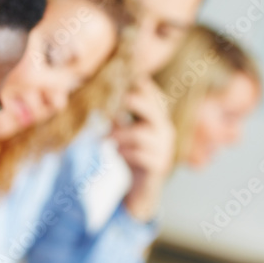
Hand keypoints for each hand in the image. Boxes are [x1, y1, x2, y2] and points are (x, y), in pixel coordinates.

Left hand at [112, 77, 175, 220]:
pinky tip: (116, 153)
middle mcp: (165, 129)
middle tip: (111, 103)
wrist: (142, 187)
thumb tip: (98, 96)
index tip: (124, 75)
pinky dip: (123, 152)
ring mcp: (164, 147)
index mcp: (157, 118)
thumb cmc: (130, 153)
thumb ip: (116, 116)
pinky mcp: (159, 165)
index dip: (142, 85)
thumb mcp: (122, 131)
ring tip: (103, 139)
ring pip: (139, 134)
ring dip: (117, 135)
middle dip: (132, 102)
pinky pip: (139, 154)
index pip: (153, 96)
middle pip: (153, 109)